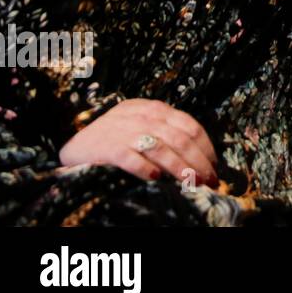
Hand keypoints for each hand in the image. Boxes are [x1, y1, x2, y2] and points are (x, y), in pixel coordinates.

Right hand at [58, 98, 218, 186]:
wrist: (76, 147)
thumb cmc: (116, 141)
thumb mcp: (142, 129)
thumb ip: (167, 136)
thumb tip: (201, 159)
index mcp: (152, 108)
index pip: (189, 125)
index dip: (206, 147)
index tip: (215, 166)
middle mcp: (140, 116)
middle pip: (180, 138)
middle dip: (199, 162)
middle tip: (209, 181)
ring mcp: (122, 130)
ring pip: (161, 148)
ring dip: (181, 168)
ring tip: (191, 184)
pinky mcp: (105, 147)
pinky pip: (131, 157)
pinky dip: (146, 168)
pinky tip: (156, 179)